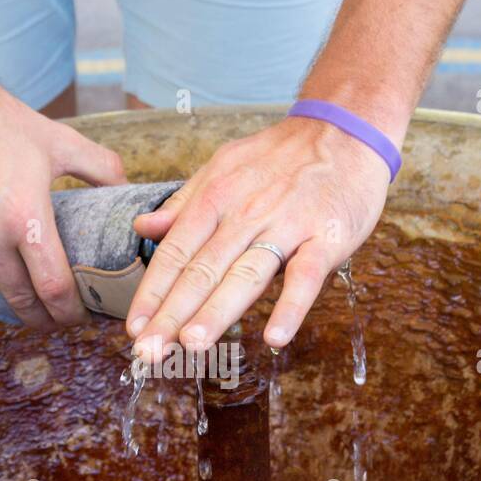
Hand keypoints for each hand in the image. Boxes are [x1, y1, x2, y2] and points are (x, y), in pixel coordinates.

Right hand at [0, 49, 126, 328]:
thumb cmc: (3, 121)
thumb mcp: (61, 141)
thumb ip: (104, 170)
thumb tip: (131, 194)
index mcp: (25, 217)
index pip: (54, 288)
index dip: (70, 313)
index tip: (78, 319)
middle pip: (20, 300)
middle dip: (41, 317)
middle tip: (54, 318)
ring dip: (4, 277)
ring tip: (15, 258)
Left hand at [125, 116, 392, 355]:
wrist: (346, 129)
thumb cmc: (281, 158)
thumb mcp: (224, 168)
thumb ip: (185, 203)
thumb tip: (143, 228)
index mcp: (216, 197)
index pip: (175, 253)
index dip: (152, 293)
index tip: (134, 328)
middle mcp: (245, 213)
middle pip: (202, 270)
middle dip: (172, 314)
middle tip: (149, 351)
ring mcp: (287, 226)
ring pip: (246, 274)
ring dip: (217, 311)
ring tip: (191, 344)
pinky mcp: (326, 237)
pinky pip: (306, 276)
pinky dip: (291, 306)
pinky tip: (274, 337)